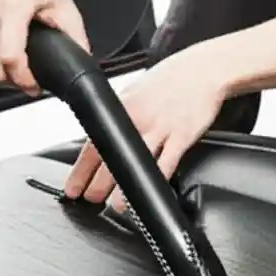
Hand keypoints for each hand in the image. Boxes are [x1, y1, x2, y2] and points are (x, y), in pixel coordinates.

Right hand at [0, 0, 89, 94]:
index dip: (23, 78)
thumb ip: (75, 35)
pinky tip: (2, 55)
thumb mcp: (64, 5)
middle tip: (27, 81)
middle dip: (11, 80)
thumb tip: (81, 62)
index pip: (10, 56)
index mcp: (12, 5)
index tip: (34, 85)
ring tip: (17, 68)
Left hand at [64, 51, 226, 210]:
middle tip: (90, 200)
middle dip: (98, 183)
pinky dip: (157, 180)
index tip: (72, 188)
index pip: (94, 143)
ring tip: (116, 206)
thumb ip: (121, 113)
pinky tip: (151, 192)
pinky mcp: (182, 135)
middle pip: (112, 157)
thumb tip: (106, 133)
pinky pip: (167, 162)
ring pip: (136, 162)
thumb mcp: (137, 91)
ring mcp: (161, 128)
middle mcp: (138, 119)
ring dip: (124, 188)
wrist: (203, 69)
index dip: (81, 170)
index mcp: (123, 108)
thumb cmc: (171, 80)